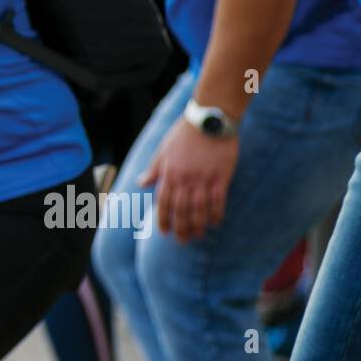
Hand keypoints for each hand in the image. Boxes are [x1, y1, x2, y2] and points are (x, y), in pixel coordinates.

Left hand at [139, 118, 238, 242]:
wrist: (209, 119)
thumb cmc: (184, 133)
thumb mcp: (163, 150)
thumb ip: (154, 169)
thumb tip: (141, 183)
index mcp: (169, 173)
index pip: (163, 203)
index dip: (163, 219)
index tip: (165, 232)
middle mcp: (184, 179)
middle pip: (181, 211)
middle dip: (181, 228)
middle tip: (183, 241)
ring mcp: (202, 179)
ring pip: (199, 210)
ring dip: (198, 226)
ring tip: (199, 235)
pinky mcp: (220, 177)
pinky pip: (218, 201)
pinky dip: (216, 214)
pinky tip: (215, 222)